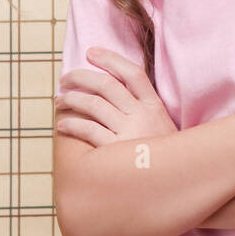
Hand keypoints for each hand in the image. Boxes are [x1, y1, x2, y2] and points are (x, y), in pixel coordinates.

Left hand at [55, 46, 178, 147]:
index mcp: (155, 106)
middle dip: (81, 76)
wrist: (175, 183)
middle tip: (65, 77)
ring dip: (71, 99)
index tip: (91, 52)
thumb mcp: (162, 127)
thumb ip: (144, 109)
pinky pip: (87, 131)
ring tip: (59, 100)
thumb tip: (115, 92)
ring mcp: (129, 132)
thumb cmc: (163, 155)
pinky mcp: (115, 150)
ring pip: (93, 104)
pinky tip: (62, 125)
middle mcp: (142, 115)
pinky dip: (71, 125)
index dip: (110, 58)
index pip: (132, 73)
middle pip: (107, 84)